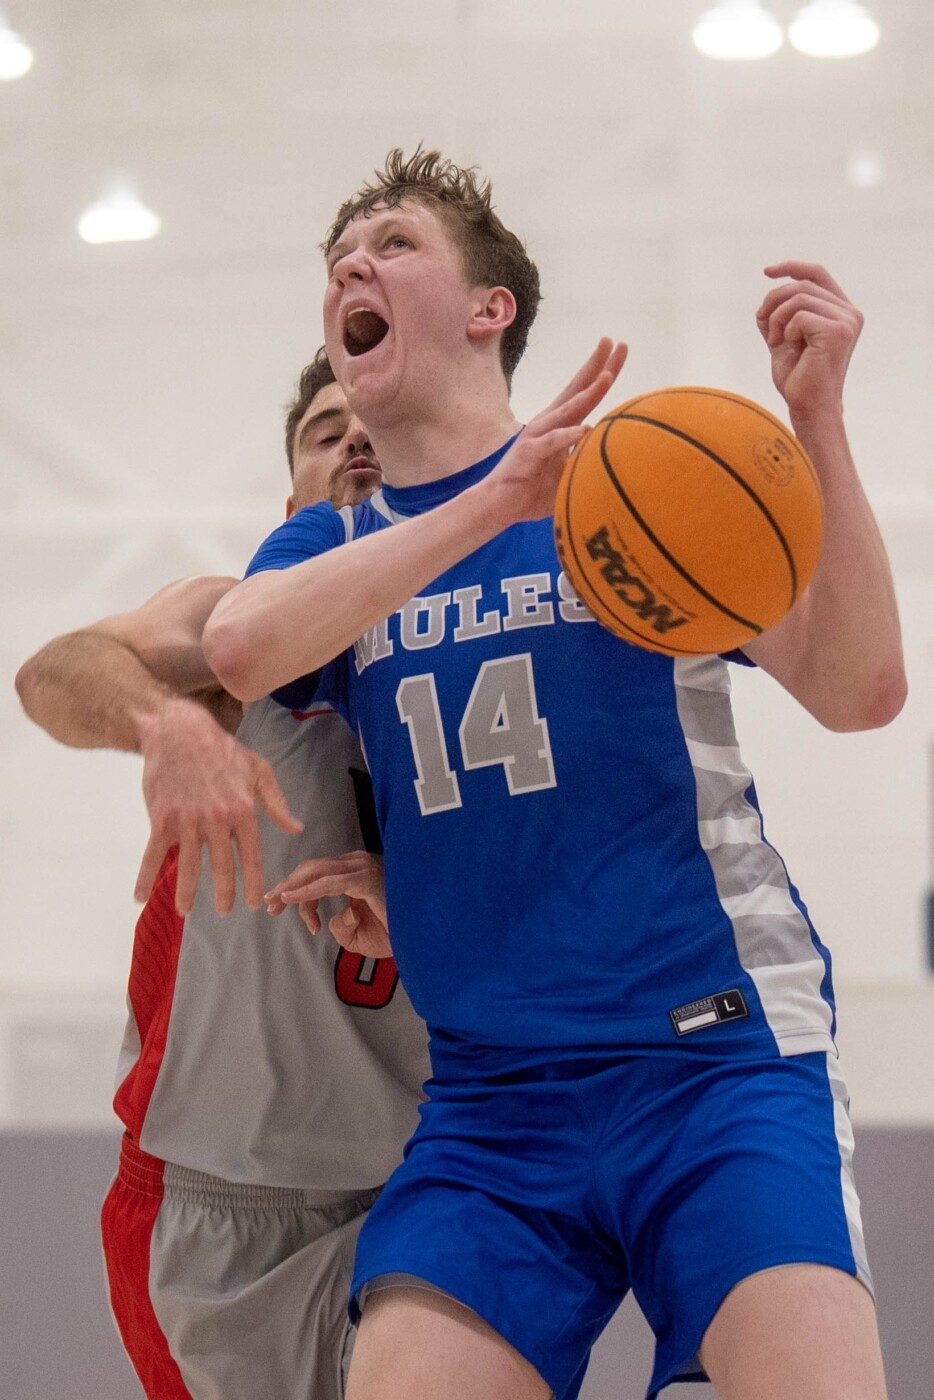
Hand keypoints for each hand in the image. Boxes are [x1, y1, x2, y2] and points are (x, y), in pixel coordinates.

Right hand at [134, 699, 302, 915]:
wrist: (178, 730)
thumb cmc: (221, 748)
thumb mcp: (258, 769)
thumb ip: (277, 803)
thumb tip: (296, 829)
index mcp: (244, 810)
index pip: (253, 855)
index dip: (253, 882)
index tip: (254, 902)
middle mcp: (218, 820)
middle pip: (222, 867)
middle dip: (224, 893)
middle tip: (225, 910)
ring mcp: (188, 821)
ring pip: (189, 867)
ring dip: (186, 893)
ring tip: (185, 910)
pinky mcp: (162, 818)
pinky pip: (153, 854)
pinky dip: (145, 877)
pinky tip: (139, 896)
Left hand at [264, 851, 390, 959]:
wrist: (424, 937)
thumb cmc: (398, 934)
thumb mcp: (360, 936)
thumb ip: (343, 928)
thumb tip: (332, 920)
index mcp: (357, 872)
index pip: (317, 873)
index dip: (295, 889)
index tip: (280, 907)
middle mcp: (359, 865)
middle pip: (312, 868)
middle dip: (287, 884)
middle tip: (269, 904)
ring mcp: (363, 869)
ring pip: (316, 871)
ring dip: (291, 887)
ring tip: (275, 902)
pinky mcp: (366, 880)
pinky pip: (329, 883)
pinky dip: (306, 891)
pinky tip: (291, 899)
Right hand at [486, 338, 627, 524]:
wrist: (498, 505)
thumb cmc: (533, 489)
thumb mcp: (568, 472)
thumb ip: (587, 459)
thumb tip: (615, 457)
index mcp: (560, 424)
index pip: (585, 392)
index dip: (603, 370)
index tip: (620, 347)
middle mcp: (549, 423)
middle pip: (577, 389)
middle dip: (597, 365)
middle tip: (615, 342)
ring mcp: (538, 436)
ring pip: (568, 410)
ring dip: (588, 393)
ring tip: (606, 376)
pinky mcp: (529, 454)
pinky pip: (552, 442)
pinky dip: (569, 435)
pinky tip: (586, 429)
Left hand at [757, 263, 862, 424]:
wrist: (808, 406)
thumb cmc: (797, 378)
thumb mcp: (785, 338)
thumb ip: (782, 314)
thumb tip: (772, 288)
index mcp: (841, 311)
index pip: (817, 275)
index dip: (792, 267)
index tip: (767, 271)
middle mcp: (849, 313)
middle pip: (802, 285)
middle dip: (774, 302)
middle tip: (766, 328)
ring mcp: (846, 321)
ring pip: (799, 298)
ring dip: (777, 319)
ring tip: (776, 341)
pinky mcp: (838, 331)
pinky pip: (799, 316)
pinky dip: (785, 330)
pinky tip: (788, 348)